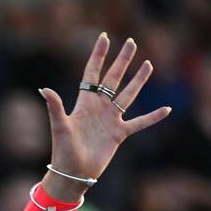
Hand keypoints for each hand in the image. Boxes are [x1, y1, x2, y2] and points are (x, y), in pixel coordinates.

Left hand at [39, 34, 171, 200]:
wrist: (73, 173)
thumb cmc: (63, 151)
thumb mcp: (60, 127)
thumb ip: (55, 107)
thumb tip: (44, 89)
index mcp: (84, 103)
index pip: (92, 73)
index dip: (98, 56)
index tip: (105, 37)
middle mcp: (99, 108)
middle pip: (113, 79)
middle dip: (122, 61)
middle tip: (132, 42)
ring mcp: (110, 120)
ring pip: (128, 95)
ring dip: (138, 80)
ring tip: (148, 64)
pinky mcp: (119, 134)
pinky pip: (140, 123)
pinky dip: (153, 117)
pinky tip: (167, 109)